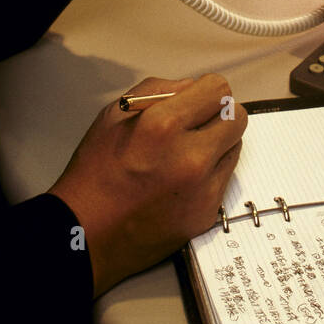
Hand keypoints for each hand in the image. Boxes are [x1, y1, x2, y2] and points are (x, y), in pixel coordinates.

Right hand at [48, 74, 245, 297]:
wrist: (87, 234)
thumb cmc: (94, 175)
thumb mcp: (113, 116)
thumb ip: (157, 91)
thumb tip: (190, 88)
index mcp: (162, 126)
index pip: (218, 89)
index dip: (206, 91)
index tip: (197, 99)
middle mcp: (189, 157)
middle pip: (236, 116)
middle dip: (217, 115)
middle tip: (195, 125)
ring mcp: (202, 189)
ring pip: (236, 146)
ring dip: (218, 143)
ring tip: (185, 154)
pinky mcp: (207, 213)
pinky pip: (225, 178)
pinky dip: (210, 173)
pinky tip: (182, 180)